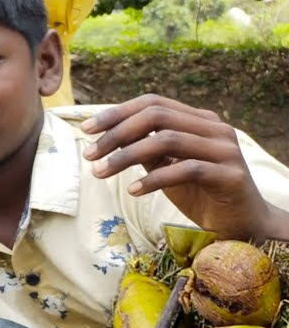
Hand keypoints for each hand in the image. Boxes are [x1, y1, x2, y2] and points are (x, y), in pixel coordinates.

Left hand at [81, 94, 270, 241]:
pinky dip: (154, 179)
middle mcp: (215, 128)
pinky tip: (132, 190)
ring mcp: (225, 149)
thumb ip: (145, 150)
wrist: (240, 224)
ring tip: (99, 172)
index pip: (153, 103)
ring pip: (168, 140)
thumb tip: (109, 137)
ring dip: (126, 156)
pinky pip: (186, 169)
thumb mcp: (166, 167)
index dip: (117, 113)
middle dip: (116, 133)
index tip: (86, 129)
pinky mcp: (230, 175)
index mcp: (199, 120)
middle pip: (157, 116)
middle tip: (89, 154)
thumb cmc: (199, 193)